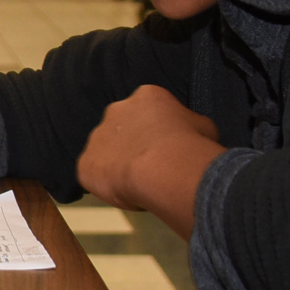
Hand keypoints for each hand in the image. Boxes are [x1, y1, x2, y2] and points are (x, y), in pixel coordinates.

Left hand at [76, 84, 224, 236]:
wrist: (163, 168)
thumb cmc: (190, 144)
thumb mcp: (204, 128)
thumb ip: (190, 126)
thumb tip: (188, 133)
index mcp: (146, 97)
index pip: (150, 109)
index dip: (159, 130)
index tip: (167, 147)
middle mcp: (115, 111)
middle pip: (122, 127)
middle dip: (133, 143)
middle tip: (150, 165)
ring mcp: (96, 137)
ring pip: (105, 151)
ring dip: (117, 163)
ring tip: (138, 182)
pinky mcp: (85, 164)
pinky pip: (94, 174)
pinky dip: (106, 184)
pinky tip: (123, 193)